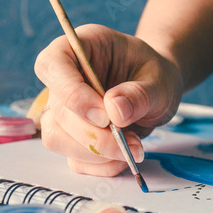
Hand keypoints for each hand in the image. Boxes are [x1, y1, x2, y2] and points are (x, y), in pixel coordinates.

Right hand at [34, 24, 182, 175]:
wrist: (158, 91)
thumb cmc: (155, 76)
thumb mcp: (160, 79)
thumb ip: (140, 93)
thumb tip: (115, 111)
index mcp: (80, 47)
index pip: (52, 65)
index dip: (72, 94)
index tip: (104, 116)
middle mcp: (64, 78)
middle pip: (56, 111)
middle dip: (93, 135)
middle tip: (132, 142)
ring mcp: (63, 109)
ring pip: (57, 138)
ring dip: (96, 153)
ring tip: (133, 148)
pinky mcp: (71, 137)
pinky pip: (73, 159)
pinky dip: (101, 165)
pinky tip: (125, 156)